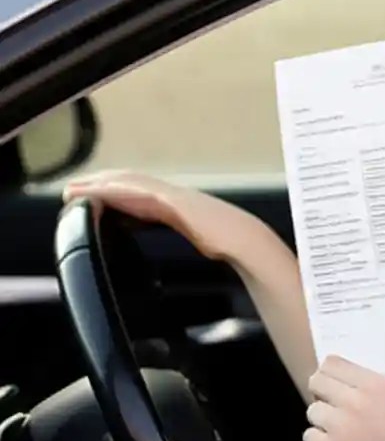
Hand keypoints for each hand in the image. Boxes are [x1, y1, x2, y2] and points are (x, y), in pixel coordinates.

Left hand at [61, 170, 255, 260]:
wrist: (254, 247)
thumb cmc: (238, 252)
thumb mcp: (210, 248)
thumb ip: (196, 243)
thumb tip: (194, 256)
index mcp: (188, 210)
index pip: (145, 198)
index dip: (118, 196)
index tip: (96, 202)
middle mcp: (181, 199)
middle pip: (134, 185)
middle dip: (103, 185)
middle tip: (75, 191)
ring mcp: (178, 197)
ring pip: (132, 184)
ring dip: (101, 185)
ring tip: (76, 191)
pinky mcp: (174, 201)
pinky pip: (139, 192)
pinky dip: (115, 192)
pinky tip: (98, 195)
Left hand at [304, 355, 384, 440]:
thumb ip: (372, 388)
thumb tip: (343, 381)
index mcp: (378, 386)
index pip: (334, 363)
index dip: (331, 372)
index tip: (332, 379)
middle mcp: (357, 401)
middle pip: (317, 381)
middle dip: (323, 391)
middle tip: (332, 402)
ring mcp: (341, 425)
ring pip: (313, 410)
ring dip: (323, 418)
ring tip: (341, 428)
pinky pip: (310, 435)